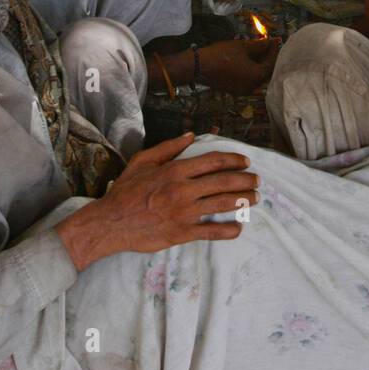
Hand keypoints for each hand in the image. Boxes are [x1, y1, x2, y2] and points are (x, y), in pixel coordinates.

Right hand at [55, 133, 258, 270]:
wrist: (111, 222)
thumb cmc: (125, 191)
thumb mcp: (142, 162)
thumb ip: (167, 148)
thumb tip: (190, 136)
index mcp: (174, 170)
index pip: (212, 162)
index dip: (233, 160)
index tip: (245, 162)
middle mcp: (183, 190)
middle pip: (223, 182)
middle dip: (245, 180)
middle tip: (257, 181)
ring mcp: (184, 212)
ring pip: (222, 204)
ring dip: (243, 200)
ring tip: (255, 199)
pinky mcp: (182, 232)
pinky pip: (211, 232)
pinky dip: (228, 230)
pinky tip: (239, 228)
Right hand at [196, 37, 279, 94]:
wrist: (198, 67)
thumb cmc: (222, 55)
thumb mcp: (242, 46)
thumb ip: (259, 45)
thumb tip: (270, 42)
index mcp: (257, 76)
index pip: (272, 63)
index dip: (273, 51)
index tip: (273, 41)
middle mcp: (253, 86)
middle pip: (266, 72)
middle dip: (267, 58)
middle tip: (266, 45)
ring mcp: (243, 90)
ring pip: (256, 77)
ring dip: (258, 65)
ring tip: (257, 51)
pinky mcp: (234, 90)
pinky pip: (248, 80)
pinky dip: (250, 71)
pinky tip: (246, 60)